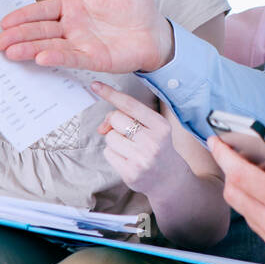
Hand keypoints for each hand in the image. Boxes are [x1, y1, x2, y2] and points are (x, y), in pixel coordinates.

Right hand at [0, 0, 173, 73]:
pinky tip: (41, 57)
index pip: (42, 10)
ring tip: (10, 52)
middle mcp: (72, 26)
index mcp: (72, 5)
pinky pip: (72, 57)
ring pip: (50, 45)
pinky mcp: (94, 58)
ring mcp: (81, 43)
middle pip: (40, 30)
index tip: (4, 21)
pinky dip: (57, 57)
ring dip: (29, 48)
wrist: (157, 29)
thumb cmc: (135, 3)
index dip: (23, 15)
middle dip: (18, 35)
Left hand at [92, 81, 179, 195]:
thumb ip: (129, 118)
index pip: (130, 105)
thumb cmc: (157, 147)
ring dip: (114, 141)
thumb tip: (102, 127)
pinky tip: (127, 159)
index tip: (95, 85)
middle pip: (116, 118)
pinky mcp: (130, 173)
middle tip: (127, 133)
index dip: (111, 93)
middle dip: (115, 124)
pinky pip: (107, 153)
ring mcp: (141, 159)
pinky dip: (113, 154)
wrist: (169, 178)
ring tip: (130, 148)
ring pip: (109, 137)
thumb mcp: (152, 128)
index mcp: (160, 125)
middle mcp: (152, 141)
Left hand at [206, 131, 264, 258]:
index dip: (224, 155)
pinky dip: (253, 203)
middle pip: (234, 193)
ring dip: (242, 187)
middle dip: (230, 169)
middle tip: (237, 151)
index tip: (216, 140)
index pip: (240, 176)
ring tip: (255, 168)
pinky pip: (254, 221)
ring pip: (242, 208)